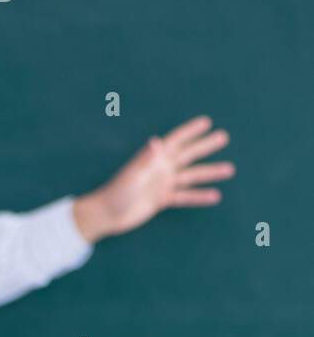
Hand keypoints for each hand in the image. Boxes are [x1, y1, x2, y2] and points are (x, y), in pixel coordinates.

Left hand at [72, 114, 234, 242]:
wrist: (107, 215)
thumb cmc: (116, 192)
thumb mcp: (132, 174)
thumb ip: (145, 159)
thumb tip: (156, 141)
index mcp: (153, 158)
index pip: (175, 140)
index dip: (190, 131)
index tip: (206, 121)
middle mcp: (160, 169)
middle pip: (188, 154)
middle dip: (205, 146)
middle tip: (224, 136)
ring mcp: (162, 184)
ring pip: (191, 176)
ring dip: (209, 172)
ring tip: (229, 169)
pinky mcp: (161, 200)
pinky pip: (185, 197)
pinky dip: (199, 196)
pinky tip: (215, 196)